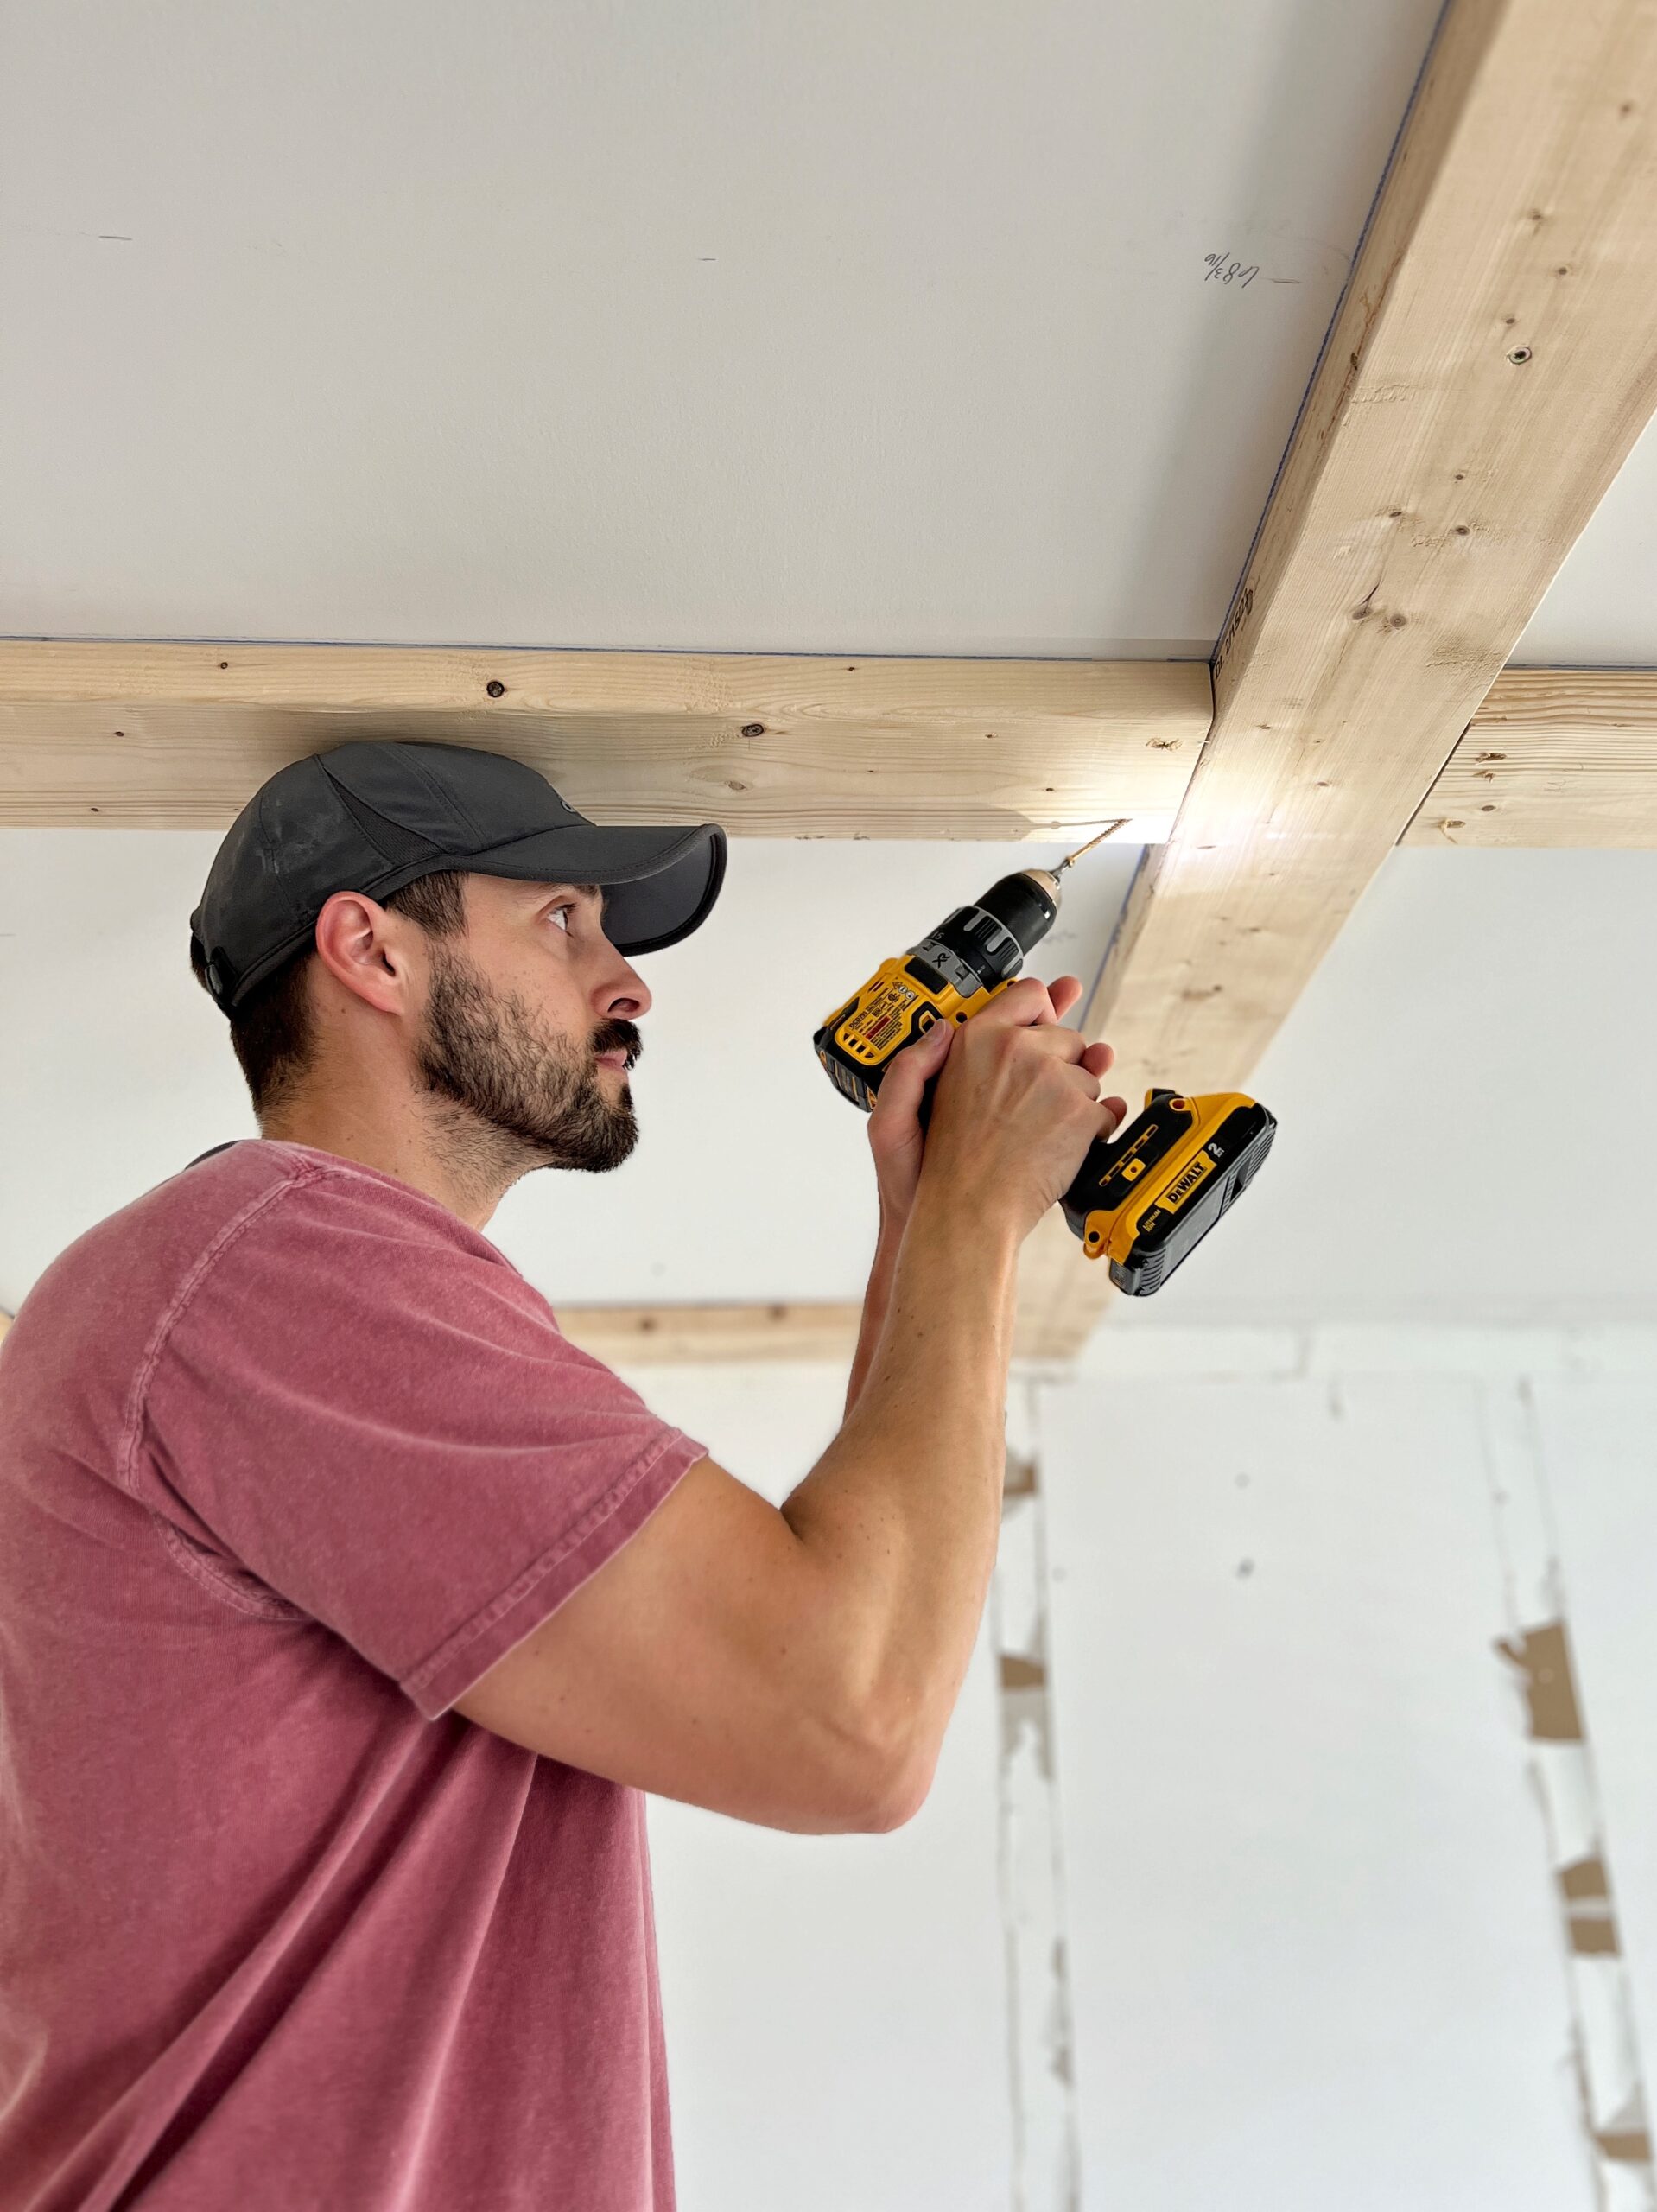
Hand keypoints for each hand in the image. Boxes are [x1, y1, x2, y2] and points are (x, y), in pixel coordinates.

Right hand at [866, 976, 1123, 1235]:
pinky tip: (1065, 1145)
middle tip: (1032, 1103)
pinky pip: (1106, 1110)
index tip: (1047, 1022)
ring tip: (1040, 1131)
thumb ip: (942, 1055)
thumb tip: (960, 1026)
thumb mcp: (920, 1098)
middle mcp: (1016, 1049)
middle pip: (1067, 1037)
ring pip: (1089, 1074)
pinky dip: (1094, 1129)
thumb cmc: (945, 1167)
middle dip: (1059, 1066)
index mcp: (976, 1039)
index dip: (1041, 1011)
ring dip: (1075, 1100)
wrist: (968, 1212)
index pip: (1029, 994)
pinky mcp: (1078, 1111)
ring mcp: (1051, 1078)